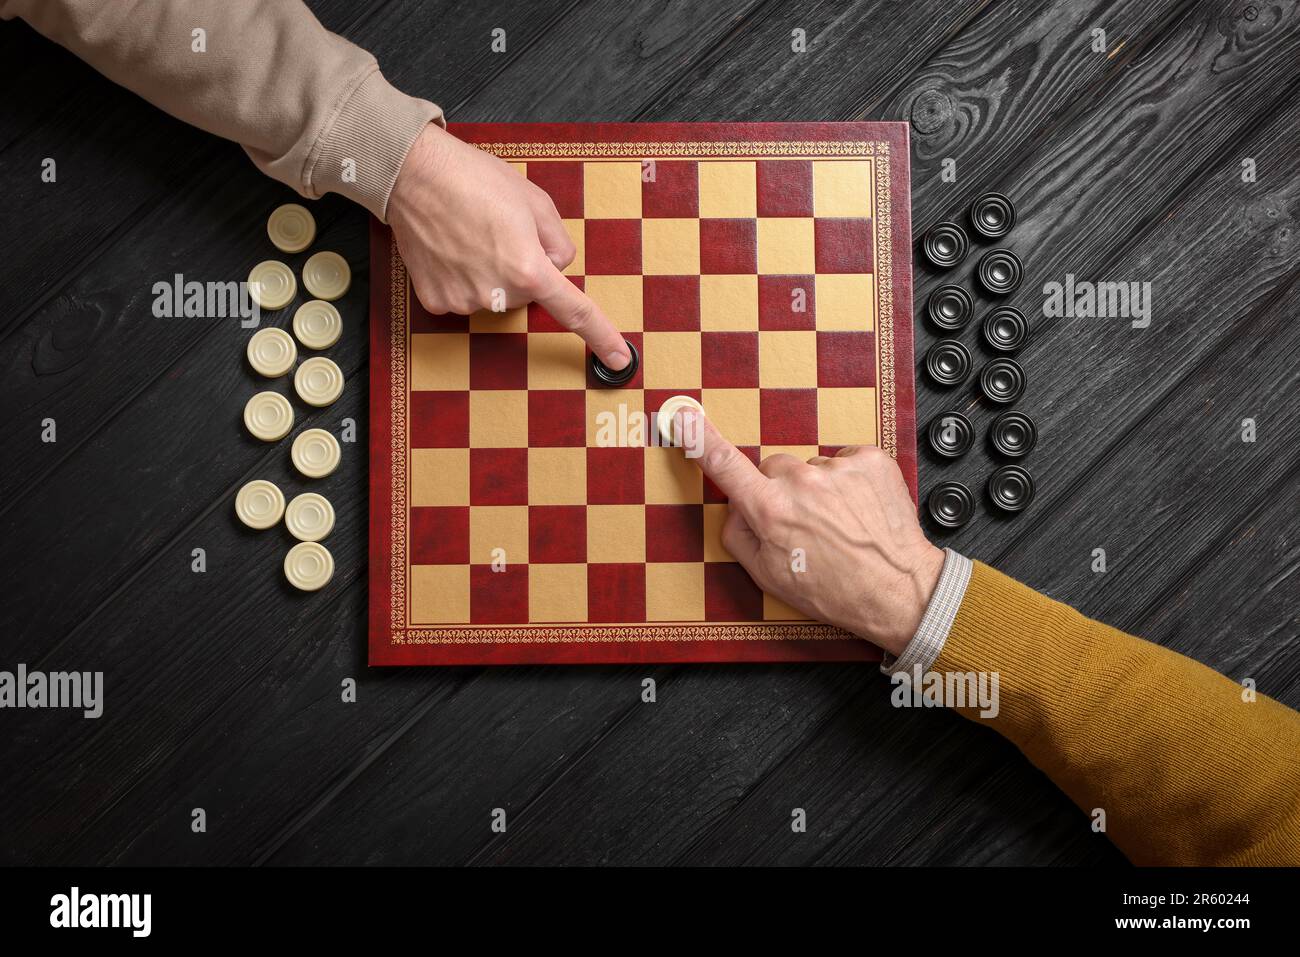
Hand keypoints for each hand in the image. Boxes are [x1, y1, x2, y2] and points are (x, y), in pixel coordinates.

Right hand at [388, 123, 630, 370]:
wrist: (414, 174)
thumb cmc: (476, 180)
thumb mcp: (536, 203)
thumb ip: (558, 243)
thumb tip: (556, 267)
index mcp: (529, 269)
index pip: (574, 310)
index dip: (601, 337)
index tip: (620, 359)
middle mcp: (498, 294)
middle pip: (527, 294)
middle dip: (523, 269)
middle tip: (499, 232)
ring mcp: (464, 302)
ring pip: (495, 297)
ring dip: (490, 274)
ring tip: (469, 235)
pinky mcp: (437, 303)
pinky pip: (463, 298)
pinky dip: (461, 278)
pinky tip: (449, 249)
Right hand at [682, 411, 943, 656]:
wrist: (898, 591)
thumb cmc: (835, 590)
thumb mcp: (768, 576)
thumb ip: (739, 535)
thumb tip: (736, 507)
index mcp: (770, 511)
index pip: (724, 465)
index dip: (700, 439)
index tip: (684, 417)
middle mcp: (801, 483)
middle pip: (773, 469)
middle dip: (780, 491)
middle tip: (804, 525)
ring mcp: (837, 469)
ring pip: (812, 467)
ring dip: (819, 489)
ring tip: (840, 524)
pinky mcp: (869, 461)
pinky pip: (844, 461)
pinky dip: (849, 481)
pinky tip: (858, 510)